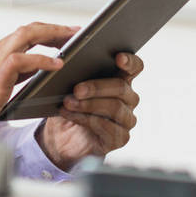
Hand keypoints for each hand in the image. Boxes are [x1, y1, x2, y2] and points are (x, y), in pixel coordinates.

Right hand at [0, 22, 78, 143]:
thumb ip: (14, 78)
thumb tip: (37, 75)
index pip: (25, 34)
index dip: (47, 31)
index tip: (66, 34)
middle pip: (29, 29)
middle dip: (55, 28)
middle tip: (76, 32)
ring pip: (26, 35)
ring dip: (53, 35)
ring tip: (73, 41)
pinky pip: (21, 59)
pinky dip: (41, 59)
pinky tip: (57, 65)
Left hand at [37, 51, 143, 171]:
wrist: (60, 136)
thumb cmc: (69, 105)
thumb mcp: (70, 87)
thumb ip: (78, 74)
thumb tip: (72, 64)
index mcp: (121, 80)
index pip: (134, 67)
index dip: (130, 61)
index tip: (118, 58)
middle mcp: (128, 99)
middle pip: (121, 87)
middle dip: (97, 87)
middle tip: (76, 89)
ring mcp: (126, 120)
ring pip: (115, 107)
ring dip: (88, 104)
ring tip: (68, 103)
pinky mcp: (119, 139)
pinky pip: (107, 127)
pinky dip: (85, 119)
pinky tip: (70, 115)